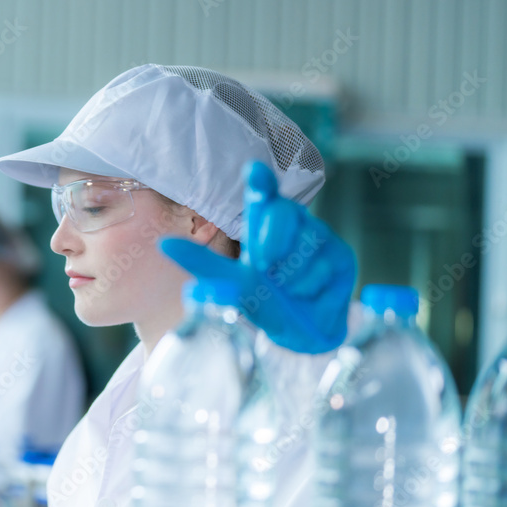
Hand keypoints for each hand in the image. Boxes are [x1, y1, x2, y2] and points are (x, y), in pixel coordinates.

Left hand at [160, 161, 355, 353]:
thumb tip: (165, 244)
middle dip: (272, 243)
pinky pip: (325, 267)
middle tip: (265, 268)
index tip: (254, 171)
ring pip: (306, 244)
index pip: (264, 195)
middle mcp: (292, 223)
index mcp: (263, 224)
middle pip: (284, 213)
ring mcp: (319, 237)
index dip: (261, 182)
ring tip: (287, 291)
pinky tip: (308, 296)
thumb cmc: (264, 301)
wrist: (299, 335)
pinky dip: (309, 289)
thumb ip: (201, 262)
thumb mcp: (230, 282)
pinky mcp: (341, 257)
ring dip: (290, 277)